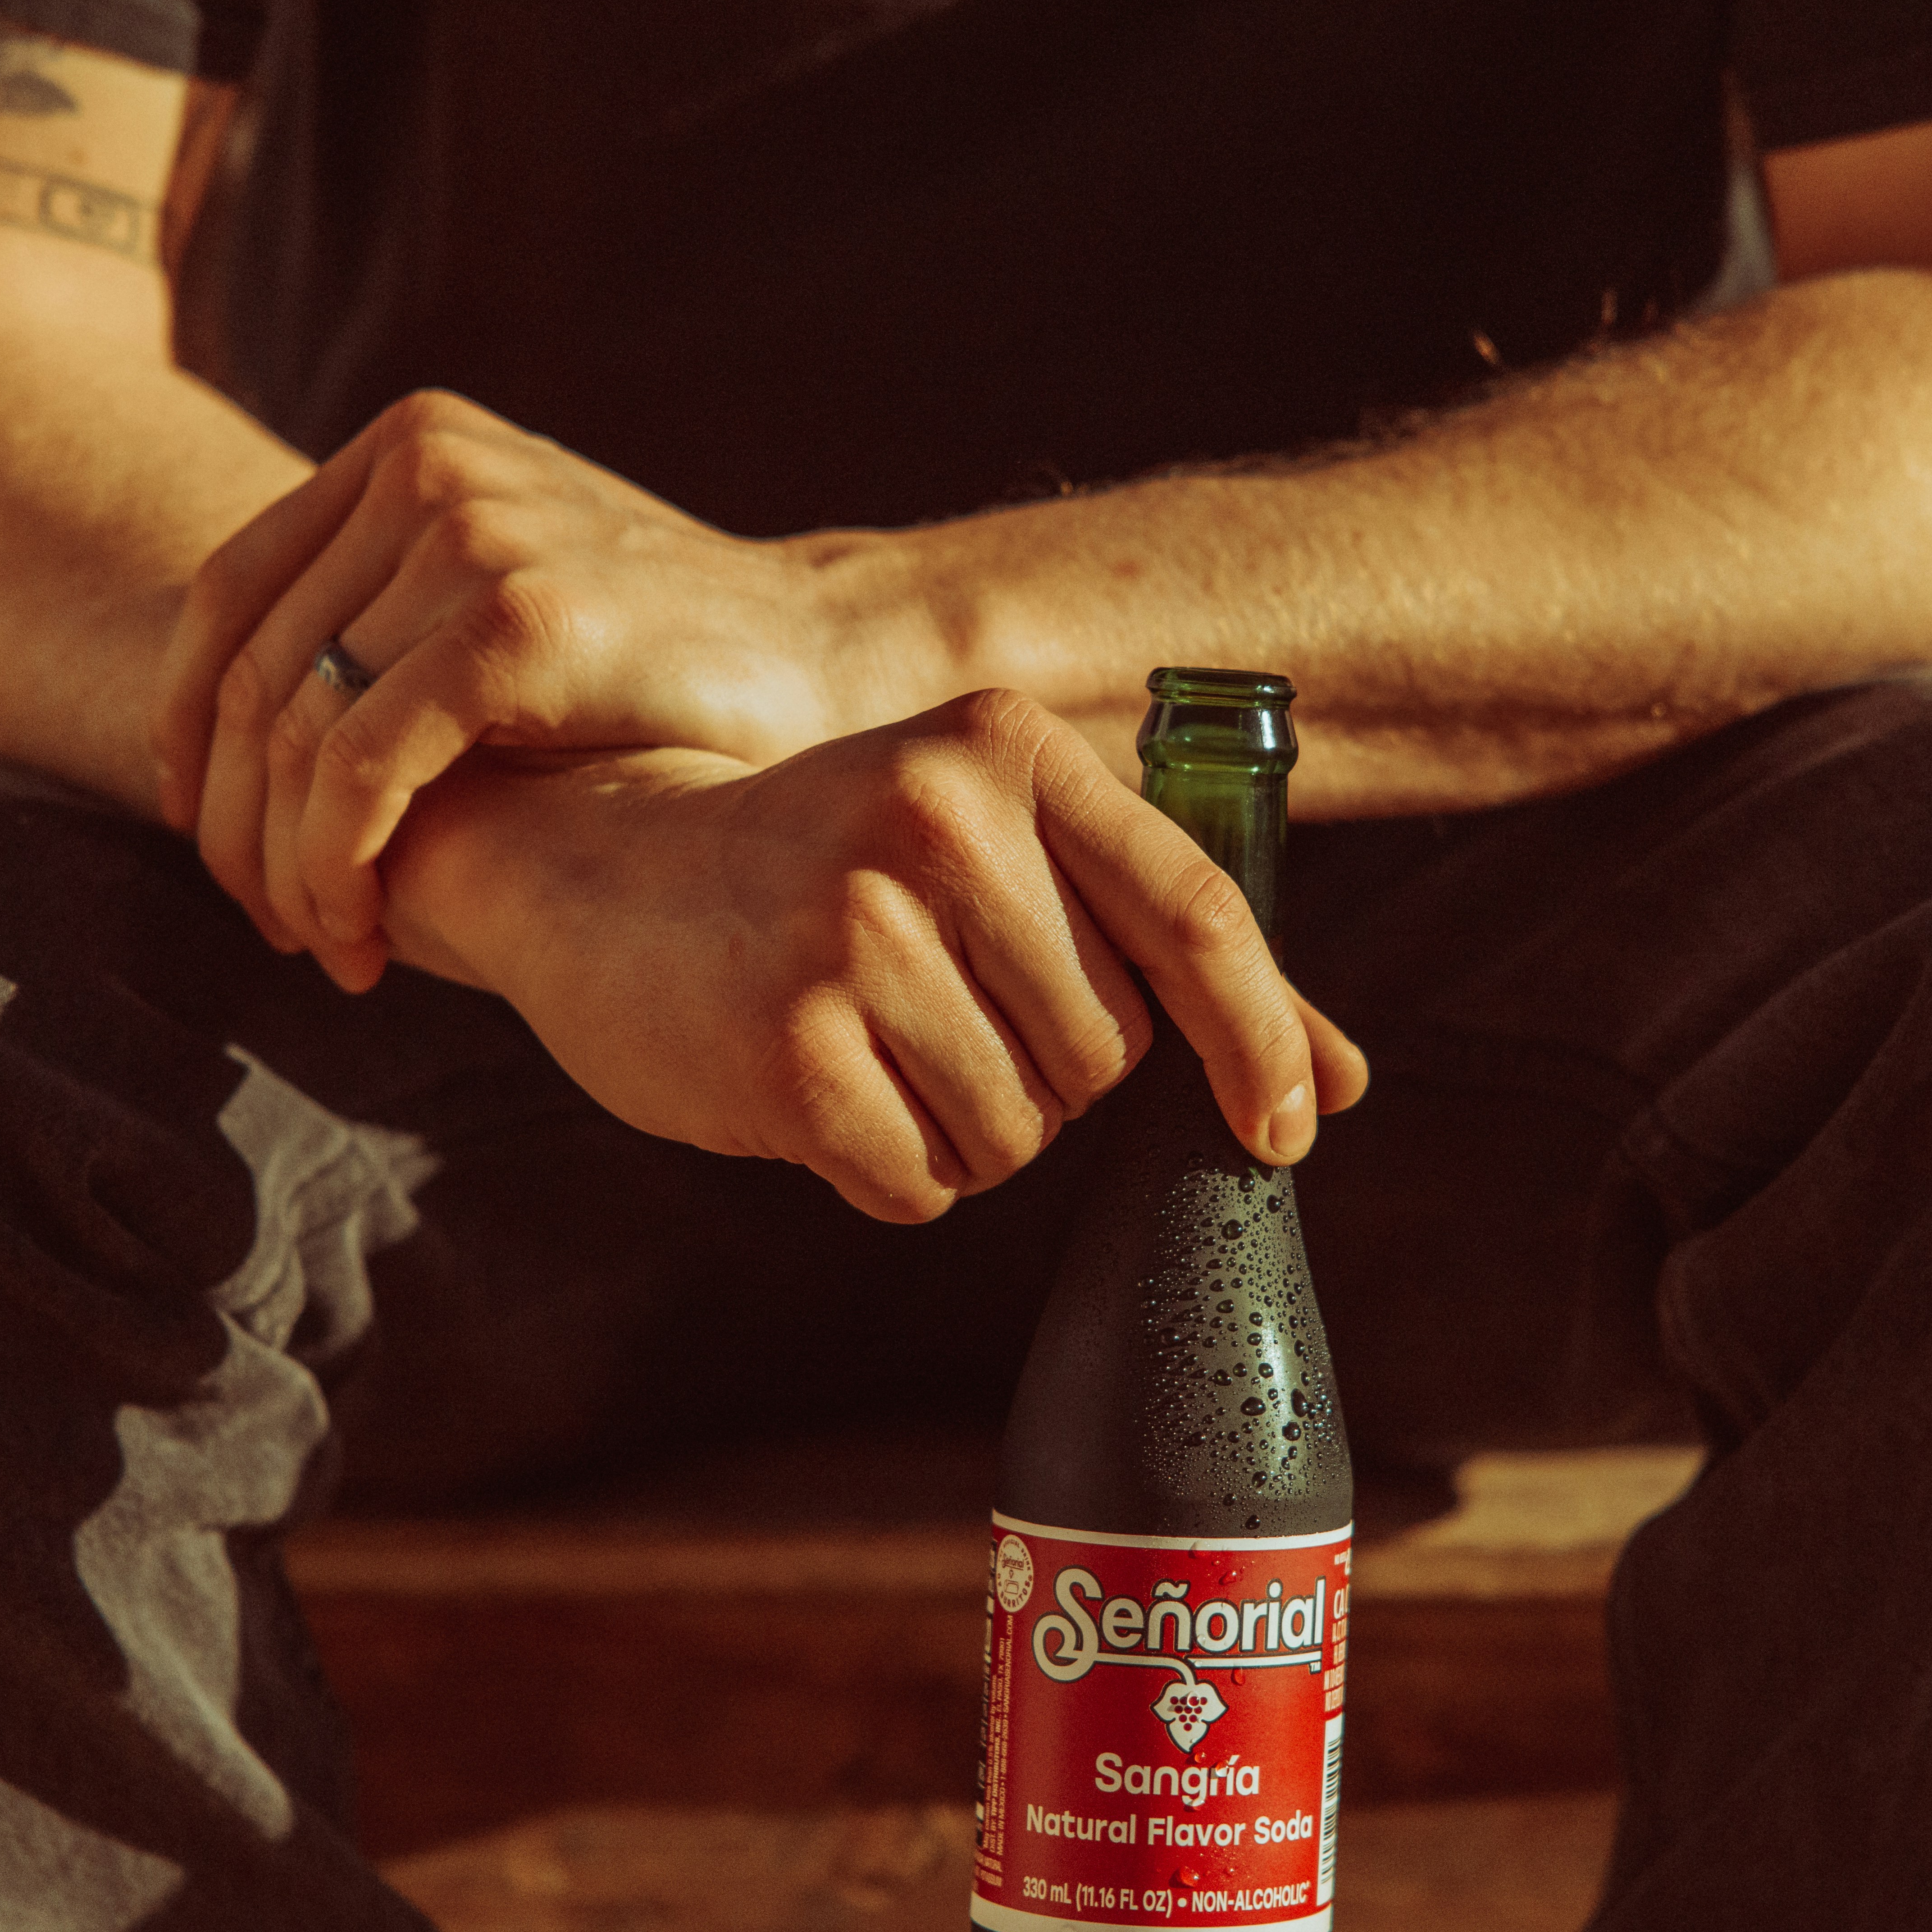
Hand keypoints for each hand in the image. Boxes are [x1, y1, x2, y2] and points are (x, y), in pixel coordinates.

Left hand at [151, 388, 906, 984]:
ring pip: (290, 728)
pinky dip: (335, 861)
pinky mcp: (512, 619)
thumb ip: (390, 615)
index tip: (211, 838)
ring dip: (284, 863)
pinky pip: (358, 762)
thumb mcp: (504, 601)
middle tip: (270, 922)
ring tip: (323, 941)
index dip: (187, 732)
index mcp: (410, 443)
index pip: (227, 597)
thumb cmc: (663, 666)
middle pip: (245, 669)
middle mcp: (425, 465)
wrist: (831, 662)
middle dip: (233, 822)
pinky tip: (358, 927)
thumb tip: (232, 729)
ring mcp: (468, 531)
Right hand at [385, 690, 1368, 1223]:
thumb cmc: (820, 868)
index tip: (1285, 1129)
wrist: (592, 870)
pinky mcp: (792, 1047)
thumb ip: (1165, 951)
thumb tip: (1339, 1080)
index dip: (1262, 1042)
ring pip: (1019, 1133)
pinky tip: (821, 1090)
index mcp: (1005, 751)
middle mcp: (936, 823)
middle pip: (1105, 1054)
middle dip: (1046, 1073)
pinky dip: (888, 1167)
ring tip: (872, 1044)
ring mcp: (857, 933)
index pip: (1199, 917)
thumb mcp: (993, 854)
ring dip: (964, 1127)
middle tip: (935, 1012)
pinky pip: (921, 1181)